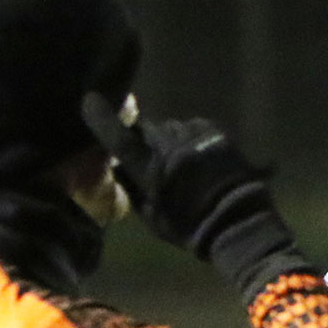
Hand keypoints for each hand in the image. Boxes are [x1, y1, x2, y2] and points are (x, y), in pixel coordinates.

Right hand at [81, 92, 305, 297]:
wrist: (237, 220)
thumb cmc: (189, 227)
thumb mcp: (151, 216)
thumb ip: (131, 187)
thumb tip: (118, 166)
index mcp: (150, 168)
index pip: (119, 137)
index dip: (103, 118)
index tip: (90, 100)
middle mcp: (169, 146)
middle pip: (145, 128)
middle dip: (141, 137)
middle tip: (146, 154)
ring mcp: (194, 137)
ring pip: (169, 127)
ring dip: (166, 138)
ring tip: (177, 159)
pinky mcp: (214, 133)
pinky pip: (192, 127)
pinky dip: (188, 137)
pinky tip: (195, 155)